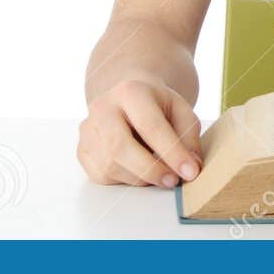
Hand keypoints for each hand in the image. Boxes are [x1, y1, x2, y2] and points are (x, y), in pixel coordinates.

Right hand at [77, 75, 203, 187]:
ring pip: (111, 166)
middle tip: (173, 181)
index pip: (150, 125)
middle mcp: (103, 108)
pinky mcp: (82, 150)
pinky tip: (138, 169)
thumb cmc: (157, 107)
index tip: (190, 172)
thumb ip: (189, 137)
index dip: (171, 152)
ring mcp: (88, 130)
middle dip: (150, 170)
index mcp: (130, 91)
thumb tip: (191, 167)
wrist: (128, 98)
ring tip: (159, 173)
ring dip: (140, 178)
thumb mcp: (180, 111)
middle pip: (120, 147)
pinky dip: (126, 179)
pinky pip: (103, 175)